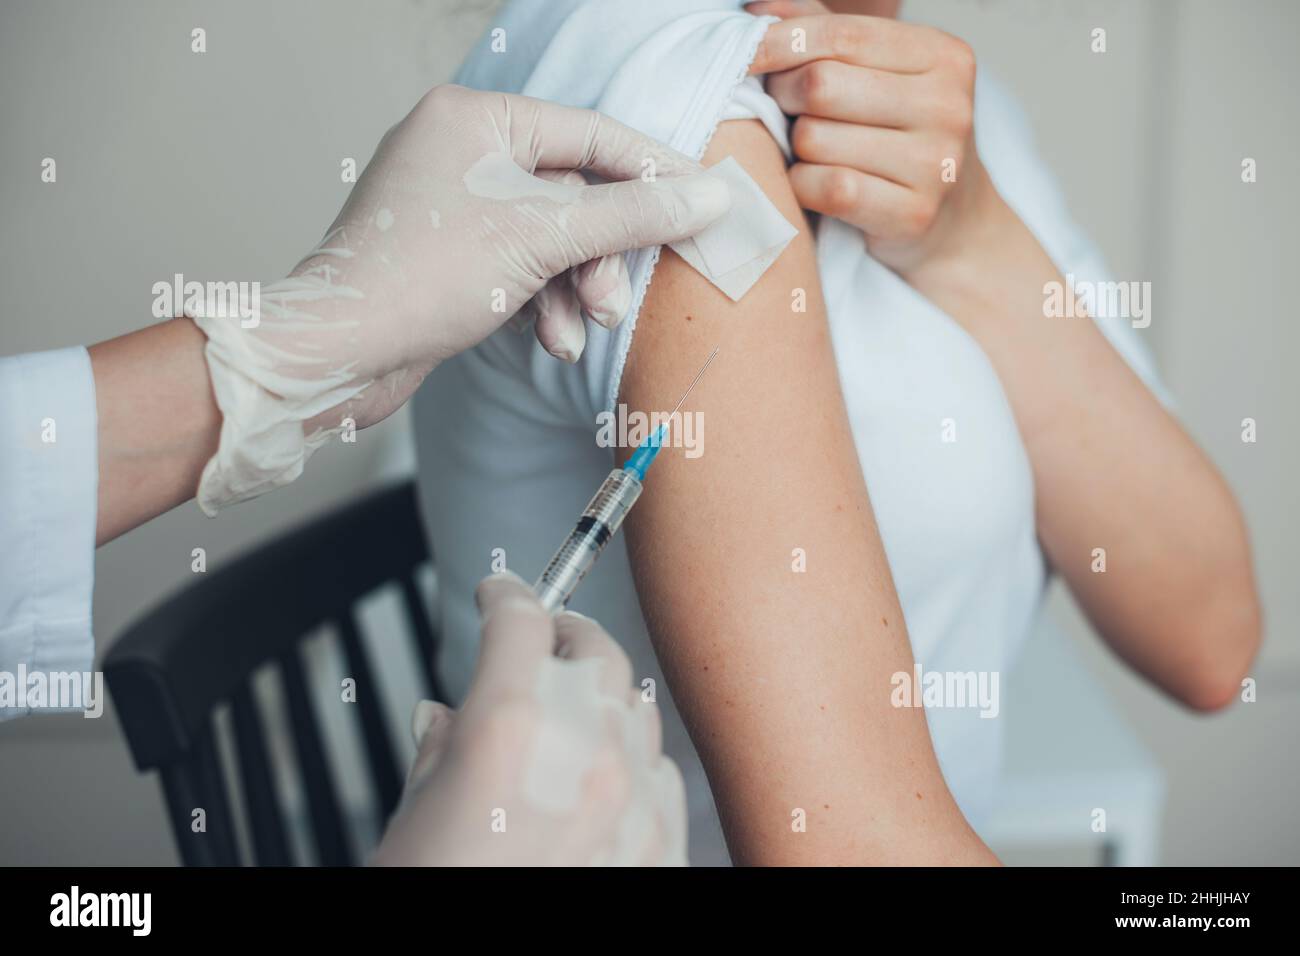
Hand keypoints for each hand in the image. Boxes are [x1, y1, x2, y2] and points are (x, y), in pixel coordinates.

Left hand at [190, 85, 730, 513]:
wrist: (338, 354)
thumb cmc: (419, 279)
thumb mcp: (542, 240)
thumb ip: (632, 216)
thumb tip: (709, 197)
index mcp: (475, 117)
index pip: (591, 135)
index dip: (654, 172)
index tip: (705, 202)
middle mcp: (461, 150)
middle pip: (573, 194)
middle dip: (600, 255)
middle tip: (617, 302)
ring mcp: (453, 204)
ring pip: (551, 238)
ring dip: (575, 288)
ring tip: (580, 330)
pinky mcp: (450, 254)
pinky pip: (521, 266)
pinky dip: (542, 302)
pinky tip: (548, 339)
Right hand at [372, 572, 687, 866]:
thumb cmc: (434, 893)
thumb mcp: (411, 818)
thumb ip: (438, 750)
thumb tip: (445, 717)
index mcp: (507, 731)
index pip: (521, 621)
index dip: (504, 595)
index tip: (498, 594)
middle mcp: (582, 755)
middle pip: (594, 650)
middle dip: (562, 633)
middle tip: (540, 637)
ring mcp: (631, 801)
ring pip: (636, 705)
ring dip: (602, 693)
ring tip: (571, 706)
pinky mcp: (660, 847)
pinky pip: (661, 771)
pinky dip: (632, 756)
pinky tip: (606, 771)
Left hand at [745, 1, 1001, 276]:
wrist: (954, 221)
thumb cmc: (899, 137)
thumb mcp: (878, 73)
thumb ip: (825, 32)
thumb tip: (761, 8)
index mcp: (942, 56)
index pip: (842, 35)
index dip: (780, 42)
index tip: (746, 54)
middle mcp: (947, 105)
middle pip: (821, 86)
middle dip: (786, 97)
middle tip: (788, 110)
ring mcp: (935, 164)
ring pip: (816, 140)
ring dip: (796, 149)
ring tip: (813, 153)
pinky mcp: (914, 214)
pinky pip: (827, 188)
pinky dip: (804, 186)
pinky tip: (814, 185)